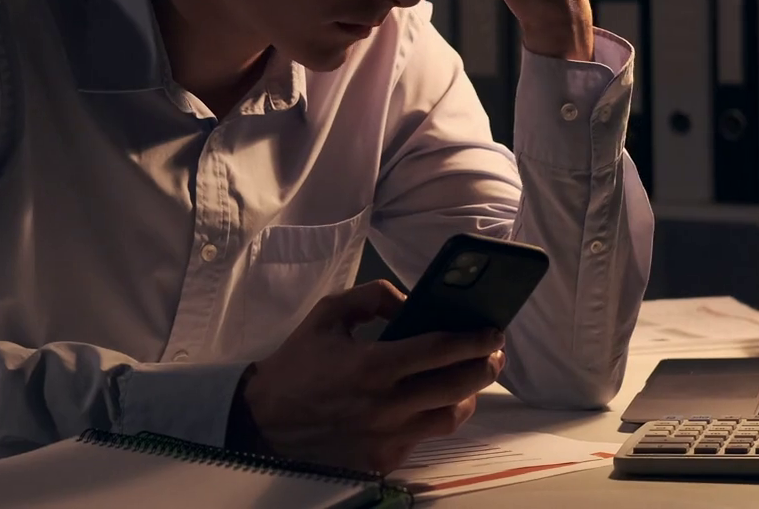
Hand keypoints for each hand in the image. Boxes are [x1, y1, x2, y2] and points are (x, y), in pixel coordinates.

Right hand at [235, 280, 505, 473]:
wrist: (264, 421)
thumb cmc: (298, 363)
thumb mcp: (329, 314)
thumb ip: (374, 297)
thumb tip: (413, 300)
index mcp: (372, 365)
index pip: (440, 350)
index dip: (474, 339)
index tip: (493, 330)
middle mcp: (385, 405)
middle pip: (457, 388)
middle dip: (486, 367)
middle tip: (494, 354)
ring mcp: (386, 438)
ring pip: (450, 419)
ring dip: (468, 397)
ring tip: (471, 379)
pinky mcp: (382, 461)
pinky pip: (423, 439)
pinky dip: (433, 418)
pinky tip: (433, 403)